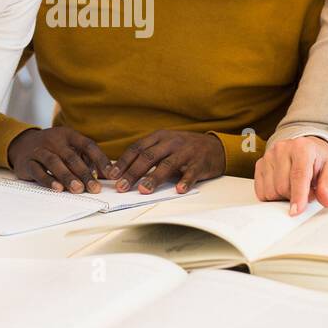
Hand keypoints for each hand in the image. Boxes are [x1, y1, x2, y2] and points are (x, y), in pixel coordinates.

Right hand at [7, 127, 110, 193]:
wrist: (21, 145)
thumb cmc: (53, 149)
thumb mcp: (68, 148)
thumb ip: (85, 160)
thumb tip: (105, 176)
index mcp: (68, 135)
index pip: (88, 145)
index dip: (100, 159)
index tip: (111, 173)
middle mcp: (54, 140)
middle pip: (71, 156)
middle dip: (84, 173)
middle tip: (94, 188)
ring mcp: (39, 150)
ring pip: (54, 162)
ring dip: (67, 176)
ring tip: (78, 189)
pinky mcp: (27, 162)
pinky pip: (38, 171)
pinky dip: (48, 180)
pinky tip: (58, 189)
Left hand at [110, 130, 225, 194]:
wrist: (215, 146)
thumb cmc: (184, 148)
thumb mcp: (165, 145)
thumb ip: (148, 156)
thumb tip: (123, 173)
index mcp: (159, 137)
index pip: (137, 148)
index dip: (123, 161)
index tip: (112, 175)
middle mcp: (171, 142)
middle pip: (148, 157)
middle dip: (133, 173)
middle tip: (122, 187)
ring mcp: (186, 152)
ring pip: (167, 165)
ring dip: (154, 178)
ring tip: (144, 190)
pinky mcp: (200, 162)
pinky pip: (191, 173)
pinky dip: (185, 181)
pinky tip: (179, 189)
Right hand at [253, 136, 327, 215]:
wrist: (306, 148)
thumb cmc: (318, 159)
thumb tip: (326, 200)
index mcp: (302, 147)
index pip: (298, 175)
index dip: (298, 196)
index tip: (297, 211)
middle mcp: (282, 148)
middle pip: (283, 186)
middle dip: (294, 196)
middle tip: (307, 191)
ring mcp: (268, 156)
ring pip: (271, 191)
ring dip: (283, 196)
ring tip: (294, 187)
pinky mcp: (259, 164)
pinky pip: (261, 191)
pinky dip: (273, 195)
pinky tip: (283, 186)